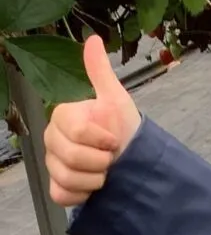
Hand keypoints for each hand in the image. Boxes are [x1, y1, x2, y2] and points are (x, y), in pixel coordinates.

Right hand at [44, 35, 141, 206]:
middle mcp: (53, 140)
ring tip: (106, 173)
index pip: (75, 131)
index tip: (113, 140)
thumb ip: (101, 72)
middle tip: (111, 159)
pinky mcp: (59, 188)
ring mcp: (53, 164)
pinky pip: (61, 194)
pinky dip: (82, 195)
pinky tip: (94, 187)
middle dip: (99, 161)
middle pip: (68, 156)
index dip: (99, 139)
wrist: (133, 162)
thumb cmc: (125, 131)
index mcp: (63, 117)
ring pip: (65, 177)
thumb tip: (93, 39)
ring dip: (94, 179)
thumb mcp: (116, 100)